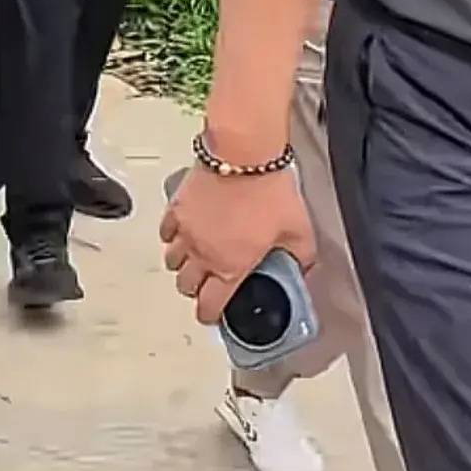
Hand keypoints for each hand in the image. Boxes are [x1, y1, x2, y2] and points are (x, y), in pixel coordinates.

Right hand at [160, 161, 316, 324]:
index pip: (209, 307)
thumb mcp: (299, 230)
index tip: (213, 313)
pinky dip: (173, 236)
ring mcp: (186, 231)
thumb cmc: (268, 189)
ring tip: (194, 257)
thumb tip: (303, 266)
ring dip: (182, 264)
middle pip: (185, 286)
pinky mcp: (178, 207)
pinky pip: (166, 231)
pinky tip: (184, 230)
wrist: (244, 154)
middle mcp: (203, 255)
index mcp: (231, 268)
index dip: (209, 316)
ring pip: (171, 260)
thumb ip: (301, 256)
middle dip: (196, 289)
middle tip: (207, 282)